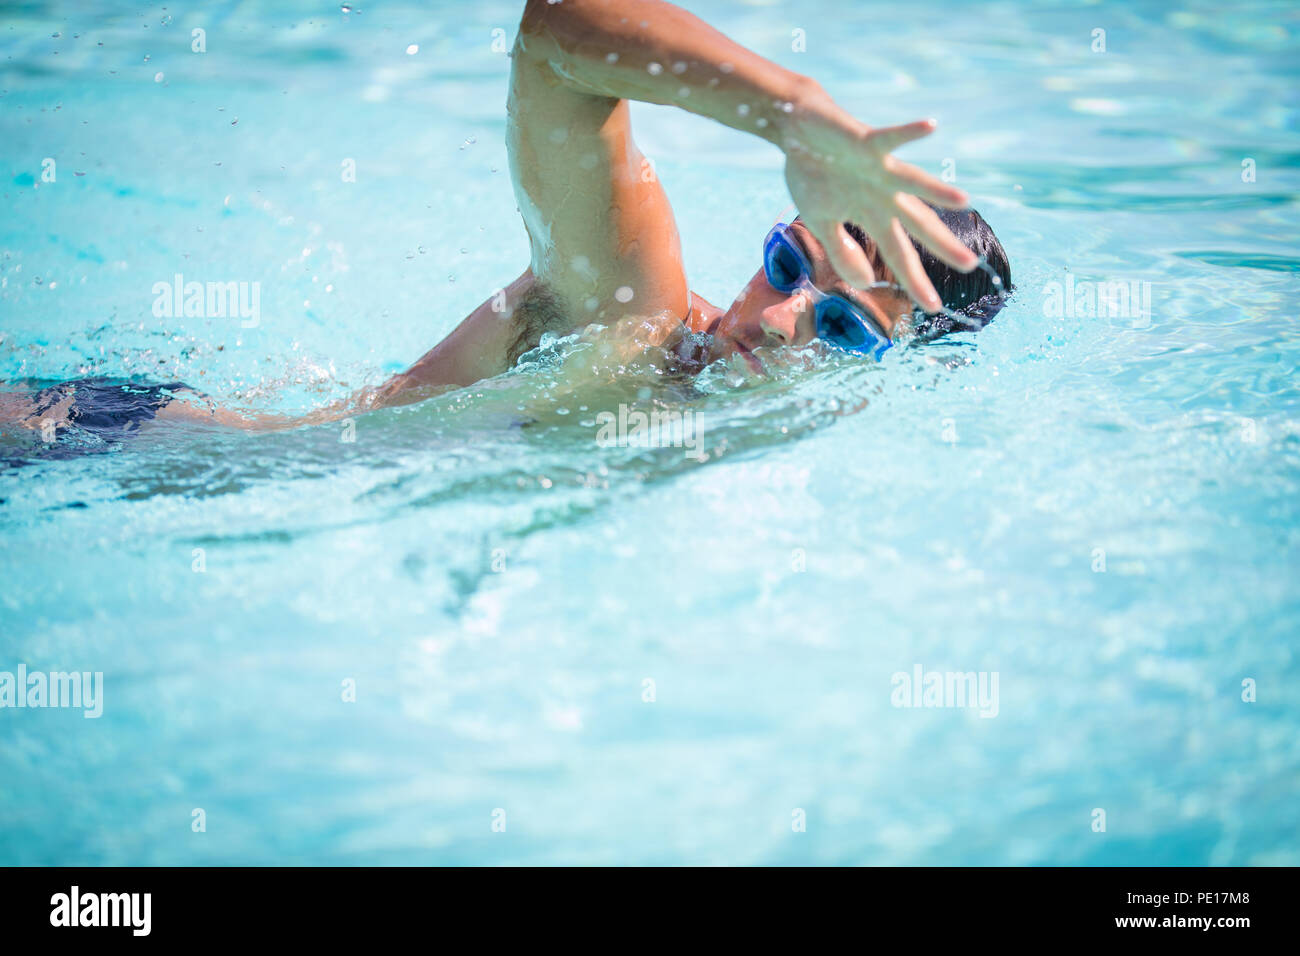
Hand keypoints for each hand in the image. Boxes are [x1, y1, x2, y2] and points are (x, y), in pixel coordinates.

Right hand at [781, 95, 977, 312]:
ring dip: (936, 191)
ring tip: (964, 200)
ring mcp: (878, 167)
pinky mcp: (865, 142)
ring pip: (913, 181)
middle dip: (942, 244)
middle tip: (971, 264)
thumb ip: (841, 252)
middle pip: (918, 223)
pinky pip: (890, 136)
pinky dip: (909, 132)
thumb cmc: (812, 174)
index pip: (898, 254)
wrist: (799, 128)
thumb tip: (865, 283)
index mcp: (873, 215)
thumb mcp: (820, 222)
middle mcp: (884, 194)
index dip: (914, 280)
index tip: (931, 307)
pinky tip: (931, 127)